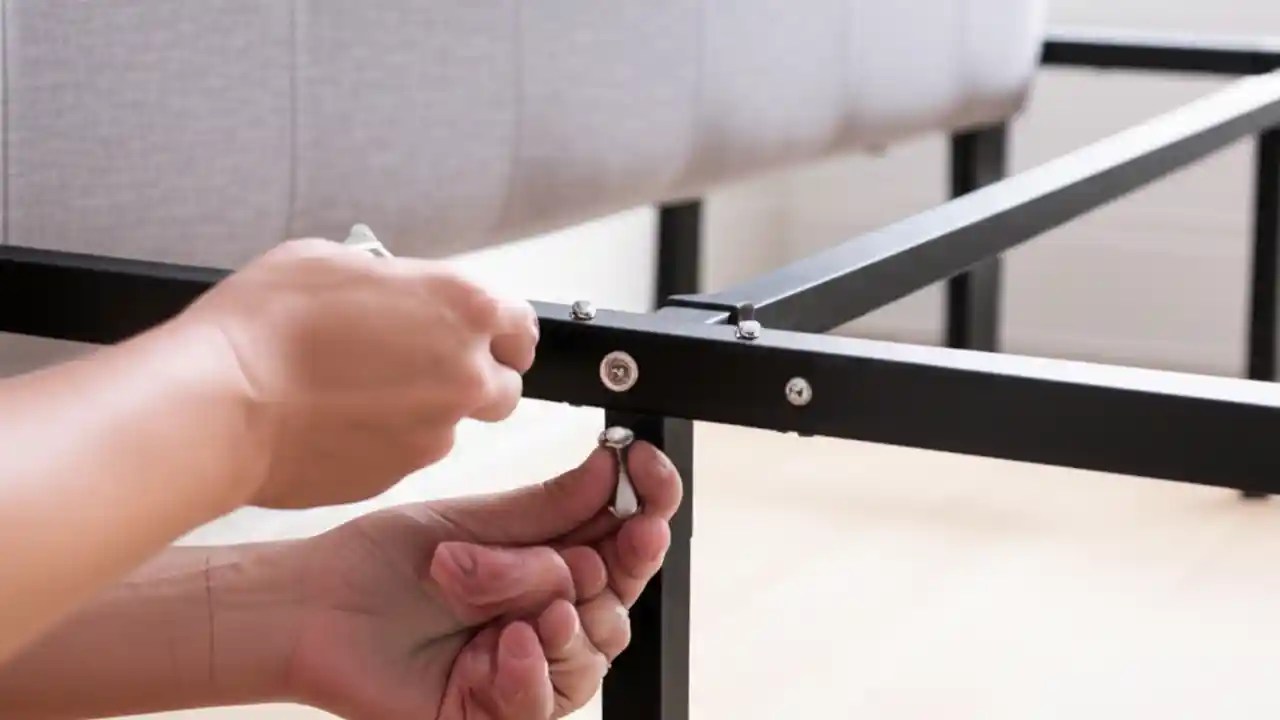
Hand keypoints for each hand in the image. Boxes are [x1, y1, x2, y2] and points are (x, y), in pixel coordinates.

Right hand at [178, 237, 538, 507]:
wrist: (222, 402)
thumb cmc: (267, 322)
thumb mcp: (332, 261)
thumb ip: (392, 282)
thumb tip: (397, 294)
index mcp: (463, 308)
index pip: (521, 326)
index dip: (503, 333)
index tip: (487, 338)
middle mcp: (465, 373)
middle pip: (503, 387)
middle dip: (474, 378)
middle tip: (424, 368)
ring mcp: (436, 432)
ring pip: (453, 425)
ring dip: (426, 412)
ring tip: (363, 395)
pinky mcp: (399, 474)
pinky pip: (407, 455)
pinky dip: (386, 441)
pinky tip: (337, 423)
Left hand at [247, 440, 682, 718]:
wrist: (312, 609)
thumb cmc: (381, 564)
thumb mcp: (471, 524)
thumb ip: (548, 508)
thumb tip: (609, 471)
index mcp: (548, 559)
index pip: (625, 538)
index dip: (648, 506)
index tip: (647, 473)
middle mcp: (546, 610)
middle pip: (618, 596)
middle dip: (592, 574)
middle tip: (561, 563)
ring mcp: (527, 662)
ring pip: (592, 649)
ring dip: (555, 622)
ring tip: (501, 611)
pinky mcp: (498, 708)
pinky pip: (546, 702)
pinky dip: (531, 673)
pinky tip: (504, 649)